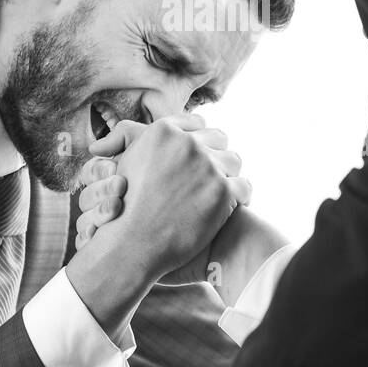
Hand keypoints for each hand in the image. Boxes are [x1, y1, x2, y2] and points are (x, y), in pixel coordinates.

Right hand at [81, 116, 249, 282]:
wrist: (133, 243)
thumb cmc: (125, 206)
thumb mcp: (123, 160)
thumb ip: (131, 135)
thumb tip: (147, 126)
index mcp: (163, 130)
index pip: (196, 123)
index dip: (199, 139)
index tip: (199, 154)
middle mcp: (187, 143)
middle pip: (219, 139)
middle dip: (216, 155)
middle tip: (210, 175)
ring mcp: (207, 166)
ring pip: (233, 161)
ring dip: (228, 175)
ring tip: (219, 191)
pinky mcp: (223, 192)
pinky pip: (244, 186)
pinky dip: (240, 197)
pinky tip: (230, 206)